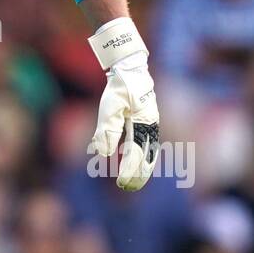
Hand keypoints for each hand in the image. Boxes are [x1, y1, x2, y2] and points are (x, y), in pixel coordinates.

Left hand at [89, 17, 160, 191]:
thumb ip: (107, 129)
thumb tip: (103, 153)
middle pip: (147, 155)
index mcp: (144, 124)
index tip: (122, 183)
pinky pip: (143, 141)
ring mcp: (148, 122)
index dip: (131, 170)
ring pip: (147, 149)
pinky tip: (126, 157)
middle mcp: (149, 125)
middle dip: (138, 173)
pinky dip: (138, 153)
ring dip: (139, 165)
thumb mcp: (111, 106)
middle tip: (127, 186)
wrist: (129, 65)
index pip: (138, 154)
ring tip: (131, 180)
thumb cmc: (120, 85)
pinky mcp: (142, 119)